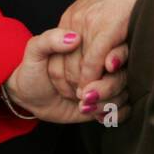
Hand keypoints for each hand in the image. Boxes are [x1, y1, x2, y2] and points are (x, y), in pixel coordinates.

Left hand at [3, 28, 129, 124]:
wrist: (30, 97)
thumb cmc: (32, 70)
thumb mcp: (34, 52)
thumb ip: (49, 40)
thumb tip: (74, 38)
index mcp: (87, 45)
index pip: (111, 49)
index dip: (112, 59)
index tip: (105, 67)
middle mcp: (100, 63)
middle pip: (121, 73)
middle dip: (107, 87)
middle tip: (84, 96)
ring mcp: (104, 83)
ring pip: (123, 91)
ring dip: (108, 102)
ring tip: (85, 107)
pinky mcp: (105, 102)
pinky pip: (123, 108)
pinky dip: (115, 114)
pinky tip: (98, 115)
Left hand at [50, 0, 153, 98]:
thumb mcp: (104, 9)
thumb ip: (95, 29)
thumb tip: (97, 55)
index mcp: (72, 18)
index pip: (56, 60)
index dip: (65, 84)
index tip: (78, 97)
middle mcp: (74, 22)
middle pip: (62, 69)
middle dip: (73, 92)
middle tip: (87, 106)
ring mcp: (88, 24)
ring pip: (77, 71)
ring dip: (86, 90)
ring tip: (95, 103)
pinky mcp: (106, 27)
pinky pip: (93, 64)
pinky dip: (95, 81)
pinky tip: (102, 89)